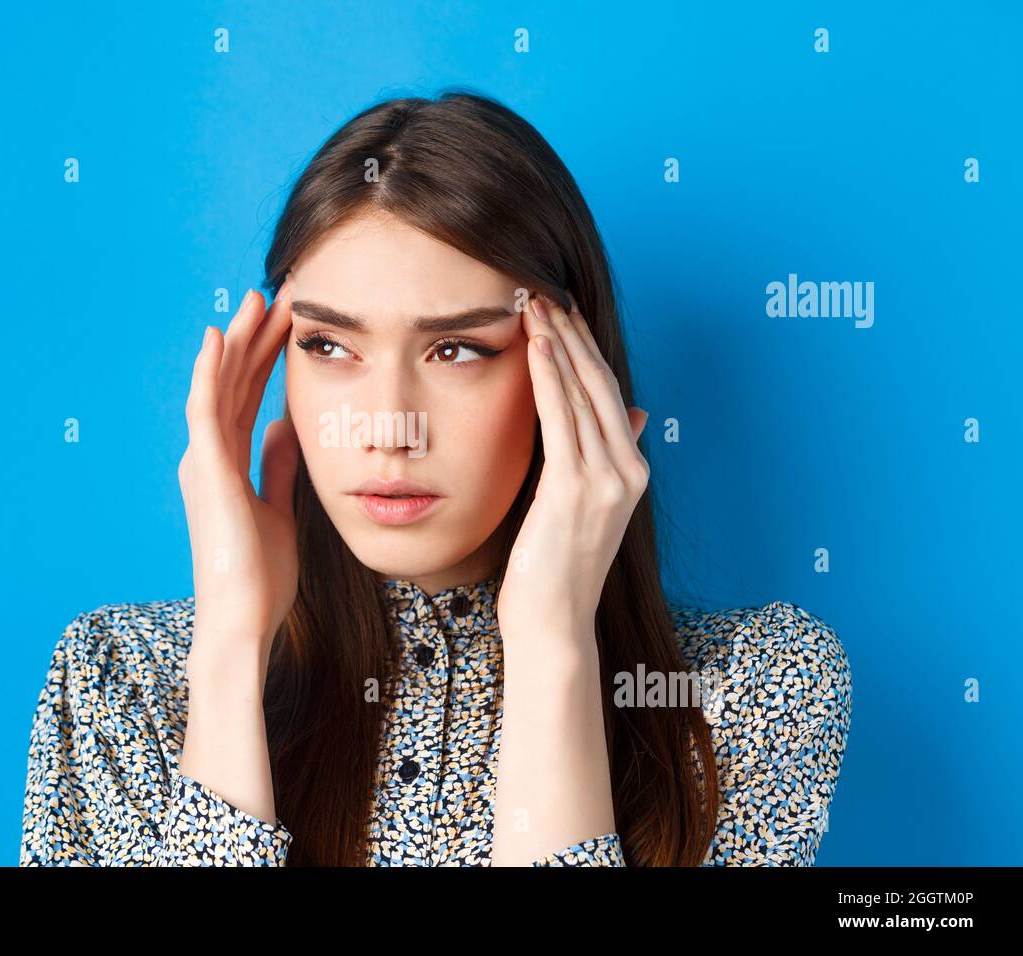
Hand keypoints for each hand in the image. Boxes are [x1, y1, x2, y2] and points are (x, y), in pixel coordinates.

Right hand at [179, 283, 298, 670]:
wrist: (244, 618)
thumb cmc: (261, 577)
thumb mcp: (280, 509)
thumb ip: (277, 467)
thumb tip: (283, 428)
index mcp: (227, 463)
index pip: (248, 395)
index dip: (268, 357)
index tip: (294, 323)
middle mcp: (209, 455)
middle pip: (234, 381)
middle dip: (257, 336)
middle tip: (281, 294)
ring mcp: (204, 460)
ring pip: (219, 385)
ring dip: (238, 340)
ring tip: (258, 298)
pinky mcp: (206, 470)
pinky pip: (206, 409)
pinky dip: (211, 371)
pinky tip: (221, 336)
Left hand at [495, 292, 648, 656]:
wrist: (554, 621)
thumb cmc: (556, 567)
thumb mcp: (587, 505)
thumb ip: (607, 456)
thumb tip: (633, 414)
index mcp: (631, 471)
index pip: (609, 395)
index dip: (586, 350)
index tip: (563, 314)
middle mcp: (627, 470)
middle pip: (600, 384)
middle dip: (572, 335)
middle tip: (545, 293)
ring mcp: (607, 479)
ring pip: (582, 394)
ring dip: (557, 345)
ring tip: (535, 306)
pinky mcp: (577, 489)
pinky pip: (561, 420)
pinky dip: (549, 378)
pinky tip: (535, 348)